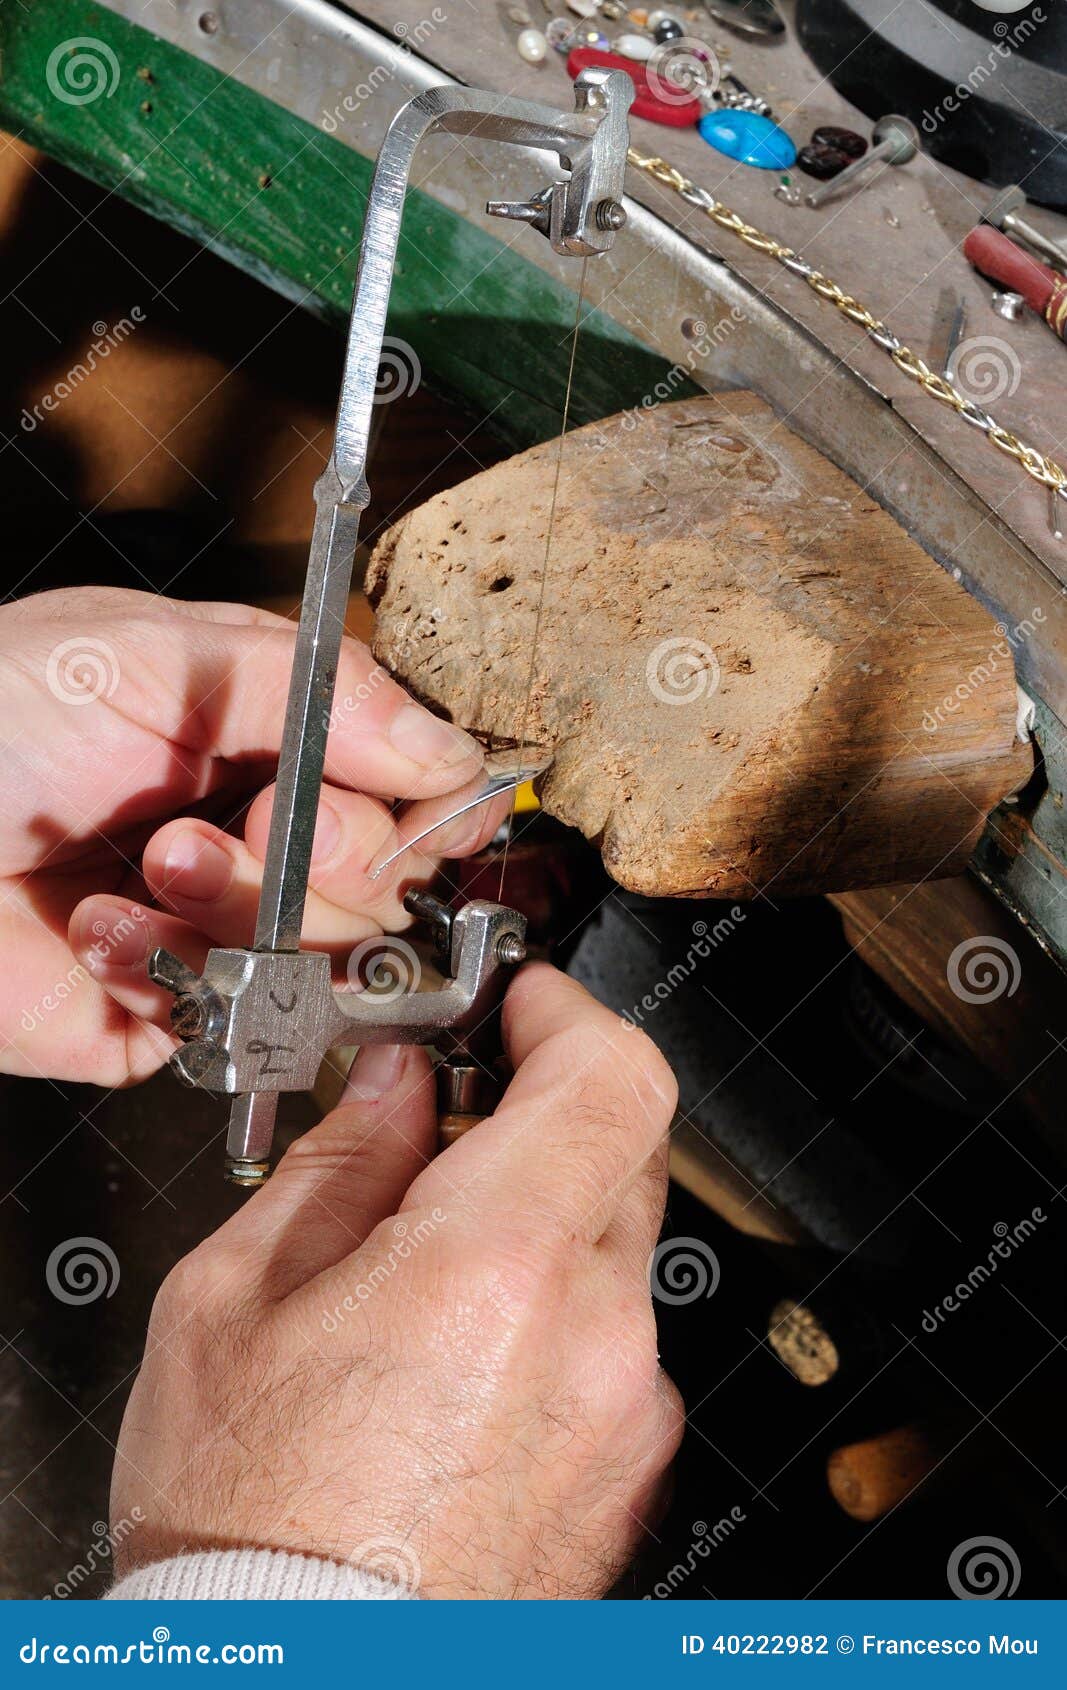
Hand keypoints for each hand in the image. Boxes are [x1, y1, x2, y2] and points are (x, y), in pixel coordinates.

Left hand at [0, 587, 505, 1085]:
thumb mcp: (166, 651)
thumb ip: (329, 695)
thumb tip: (453, 758)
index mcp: (274, 744)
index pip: (413, 790)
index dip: (427, 807)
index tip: (414, 805)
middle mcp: (261, 841)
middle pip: (390, 880)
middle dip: (324, 847)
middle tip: (240, 813)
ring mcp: (220, 933)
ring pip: (330, 956)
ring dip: (241, 898)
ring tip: (152, 858)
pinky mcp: (169, 1016)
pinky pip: (237, 1014)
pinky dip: (168, 963)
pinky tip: (101, 924)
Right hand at [110, 965, 683, 1598]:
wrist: (304, 1679)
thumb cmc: (253, 1527)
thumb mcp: (235, 1306)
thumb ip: (338, 1167)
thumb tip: (394, 1087)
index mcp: (495, 1266)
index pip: (610, 1075)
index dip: (567, 1012)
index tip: (519, 1002)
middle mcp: (592, 1333)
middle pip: (619, 1148)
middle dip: (539, 1111)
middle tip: (446, 1123)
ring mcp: (623, 1407)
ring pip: (612, 1245)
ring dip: (539, 1217)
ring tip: (422, 1265)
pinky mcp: (627, 1465)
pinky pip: (610, 1335)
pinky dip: (552, 1305)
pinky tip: (456, 1352)